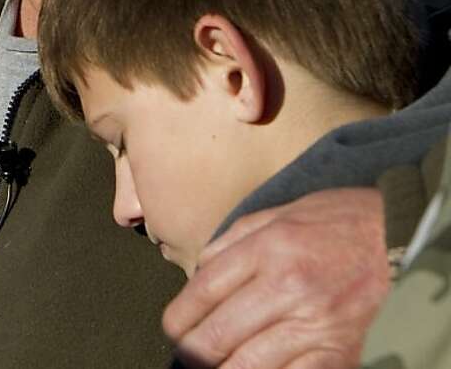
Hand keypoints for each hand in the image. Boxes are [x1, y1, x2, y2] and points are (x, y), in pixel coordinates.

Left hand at [163, 187, 389, 368]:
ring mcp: (316, 322)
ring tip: (214, 367)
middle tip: (186, 355)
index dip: (178, 318)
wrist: (397, 235)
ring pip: (249, 364)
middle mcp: (289, 287)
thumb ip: (230, 244)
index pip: (203, 292)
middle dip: (193, 352)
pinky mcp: (340, 349)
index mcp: (267, 249)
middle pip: (219, 334)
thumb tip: (196, 276)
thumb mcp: (274, 215)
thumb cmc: (332, 222)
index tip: (172, 329)